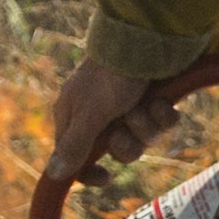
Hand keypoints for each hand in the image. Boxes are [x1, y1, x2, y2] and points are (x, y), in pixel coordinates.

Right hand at [45, 59, 179, 187]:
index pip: (78, 158)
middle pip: (120, 152)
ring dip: (146, 125)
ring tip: (144, 104)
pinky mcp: (155, 99)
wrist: (144, 40)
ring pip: (144, 139)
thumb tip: (53, 174)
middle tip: (125, 121)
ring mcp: (131, 107)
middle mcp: (103, 116)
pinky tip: (161, 99)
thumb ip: (74, 146)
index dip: (91, 172)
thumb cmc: (109, 76)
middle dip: (128, 141)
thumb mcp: (89, 114)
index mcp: (77, 118)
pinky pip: (164, 123)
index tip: (108, 177)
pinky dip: (164, 114)